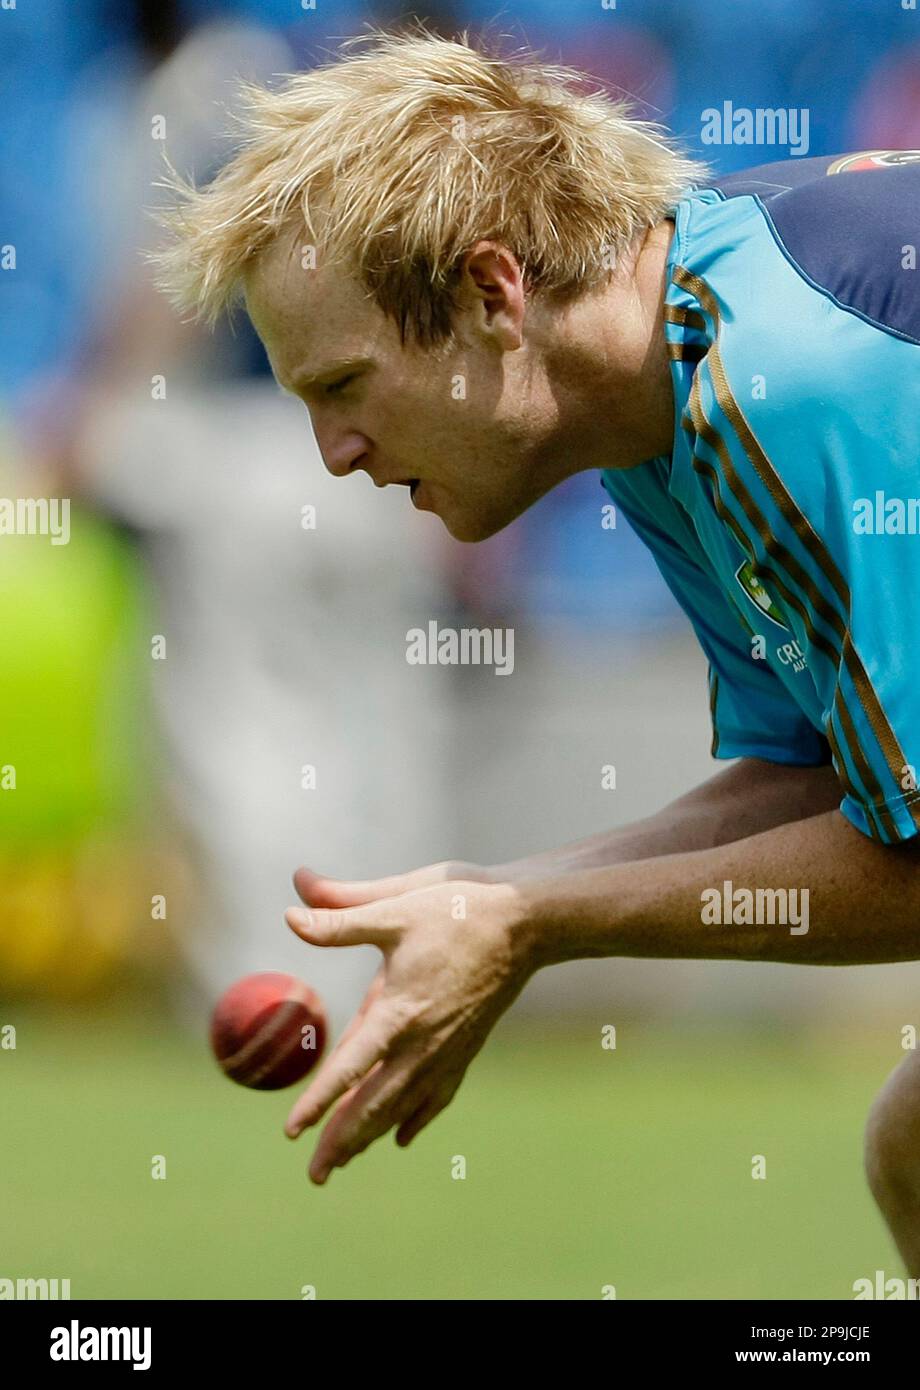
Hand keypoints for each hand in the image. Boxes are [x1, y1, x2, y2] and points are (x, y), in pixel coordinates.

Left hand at [283, 872, 534, 1183]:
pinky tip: (401, 1138)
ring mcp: (448, 1049)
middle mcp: (423, 1041)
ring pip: (404, 1105)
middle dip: (342, 1140)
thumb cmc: (458, 909)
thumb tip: (290, 912)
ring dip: (372, 1135)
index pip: (350, 1067)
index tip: (293, 1131)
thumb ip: (340, 918)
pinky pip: (438, 1095)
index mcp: (399, 1010)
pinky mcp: (467, 1047)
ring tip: (345, 1162)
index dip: (320, 1100)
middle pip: (375, 1104)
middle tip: (316, 1175)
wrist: (527, 921)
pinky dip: (416, 1118)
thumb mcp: (395, 908)